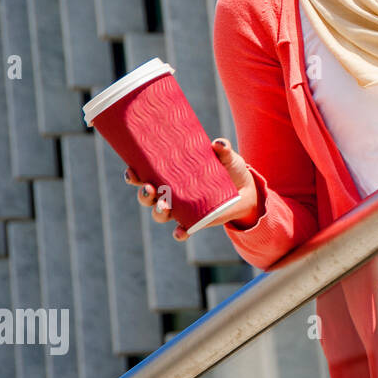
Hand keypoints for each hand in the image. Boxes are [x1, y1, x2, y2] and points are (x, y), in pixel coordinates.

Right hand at [124, 138, 260, 240]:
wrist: (246, 190)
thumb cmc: (229, 168)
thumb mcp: (226, 157)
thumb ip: (222, 149)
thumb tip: (218, 144)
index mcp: (170, 174)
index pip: (145, 174)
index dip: (134, 175)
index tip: (132, 171)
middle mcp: (170, 192)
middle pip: (147, 196)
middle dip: (144, 194)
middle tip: (149, 189)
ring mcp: (181, 209)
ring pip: (160, 214)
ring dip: (158, 212)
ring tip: (165, 206)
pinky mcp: (194, 221)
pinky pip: (182, 231)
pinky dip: (179, 233)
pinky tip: (181, 231)